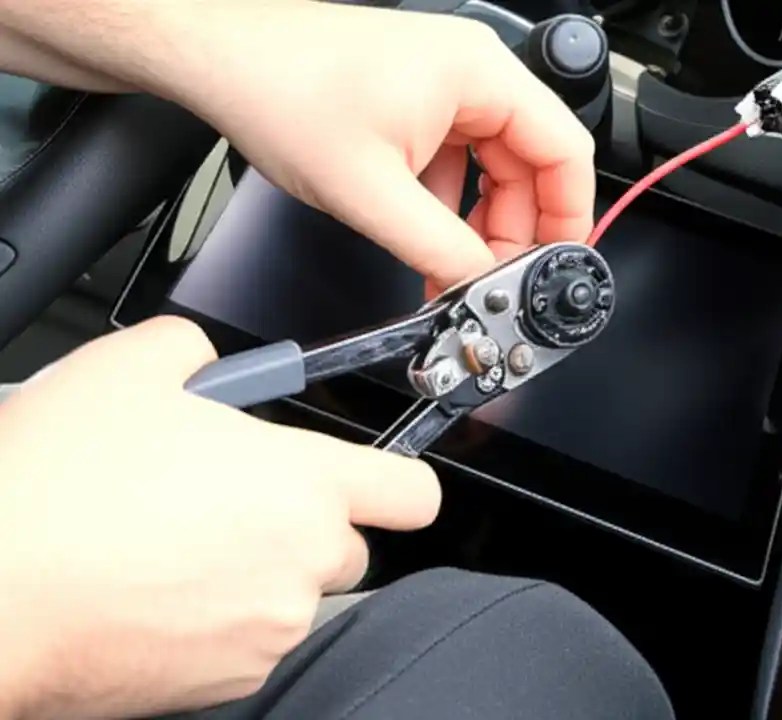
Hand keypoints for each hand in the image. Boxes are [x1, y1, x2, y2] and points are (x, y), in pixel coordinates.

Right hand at [0, 317, 439, 718]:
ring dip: (255, 575)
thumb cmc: (54, 491)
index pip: (412, 492)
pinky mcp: (228, 683)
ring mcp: (268, 629)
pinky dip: (216, 625)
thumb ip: (191, 350)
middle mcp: (302, 562)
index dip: (398, 482)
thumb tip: (200, 356)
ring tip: (171, 547)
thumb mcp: (126, 370)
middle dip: (303, 525)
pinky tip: (152, 594)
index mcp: (303, 484)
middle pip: (346, 546)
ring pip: (291, 597)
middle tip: (228, 503)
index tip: (375, 480)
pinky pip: (247, 646)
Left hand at [170, 1, 596, 291]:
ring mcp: (444, 84)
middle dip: (514, 232)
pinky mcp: (416, 99)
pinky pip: (457, 160)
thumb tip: (483, 288)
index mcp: (480, 75)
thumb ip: (442, 250)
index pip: (565, 152)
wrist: (215, 56)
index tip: (554, 266)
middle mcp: (472, 72)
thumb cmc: (279, 88)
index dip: (568, 218)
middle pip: (531, 165)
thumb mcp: (372, 195)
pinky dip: (447, 204)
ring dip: (476, 223)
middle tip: (492, 282)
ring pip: (493, 168)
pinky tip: (421, 236)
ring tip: (449, 266)